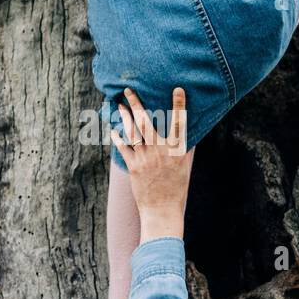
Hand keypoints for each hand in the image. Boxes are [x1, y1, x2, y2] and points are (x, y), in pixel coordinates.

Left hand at [111, 88, 193, 243]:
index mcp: (177, 150)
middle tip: (129, 90)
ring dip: (125, 117)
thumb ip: (181, 148)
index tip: (178, 89)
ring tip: (120, 106)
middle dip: (137, 104)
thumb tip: (183, 133)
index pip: (180, 123)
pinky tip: (114, 129)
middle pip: (147, 122)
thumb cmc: (175, 187)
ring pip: (133, 132)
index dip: (180, 105)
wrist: (162, 209)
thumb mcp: (184, 166)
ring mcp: (146, 158)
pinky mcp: (134, 166)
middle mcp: (161, 151)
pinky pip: (123, 147)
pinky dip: (118, 137)